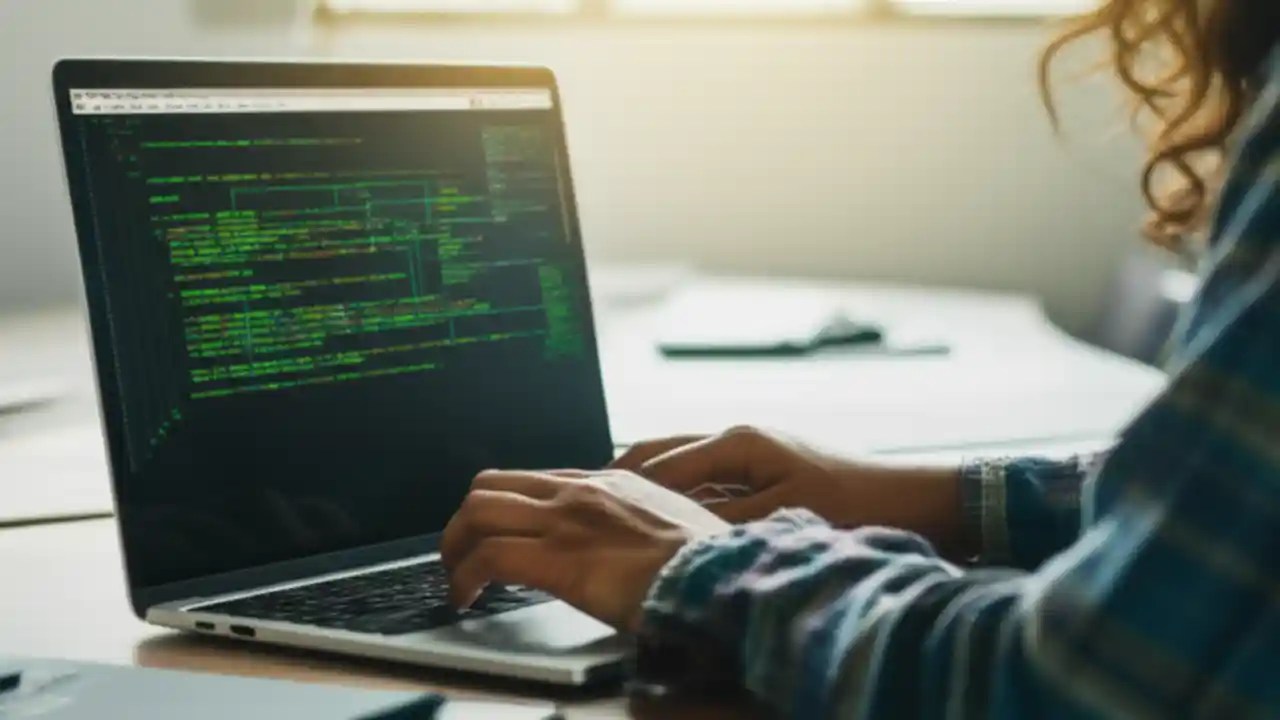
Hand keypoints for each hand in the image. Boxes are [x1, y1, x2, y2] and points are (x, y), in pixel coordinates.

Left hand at [441, 469, 729, 631]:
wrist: (722, 575)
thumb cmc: (708, 561)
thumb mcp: (672, 524)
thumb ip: (639, 523)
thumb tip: (629, 543)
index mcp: (608, 482)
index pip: (532, 480)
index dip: (503, 508)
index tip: (497, 535)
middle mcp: (579, 492)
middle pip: (491, 485)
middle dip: (465, 521)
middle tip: (462, 554)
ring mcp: (566, 521)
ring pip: (478, 512)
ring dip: (455, 546)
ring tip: (455, 578)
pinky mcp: (559, 559)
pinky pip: (489, 557)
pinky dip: (465, 577)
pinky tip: (465, 598)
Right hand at [614, 426, 973, 557]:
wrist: (914, 498)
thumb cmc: (855, 503)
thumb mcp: (781, 519)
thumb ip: (721, 524)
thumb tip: (673, 533)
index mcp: (737, 443)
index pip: (659, 464)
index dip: (618, 485)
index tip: (581, 500)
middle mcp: (739, 439)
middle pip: (661, 453)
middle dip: (620, 473)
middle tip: (580, 496)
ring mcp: (752, 451)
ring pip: (681, 463)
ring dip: (648, 482)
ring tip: (610, 504)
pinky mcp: (765, 468)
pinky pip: (705, 478)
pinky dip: (678, 492)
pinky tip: (665, 514)